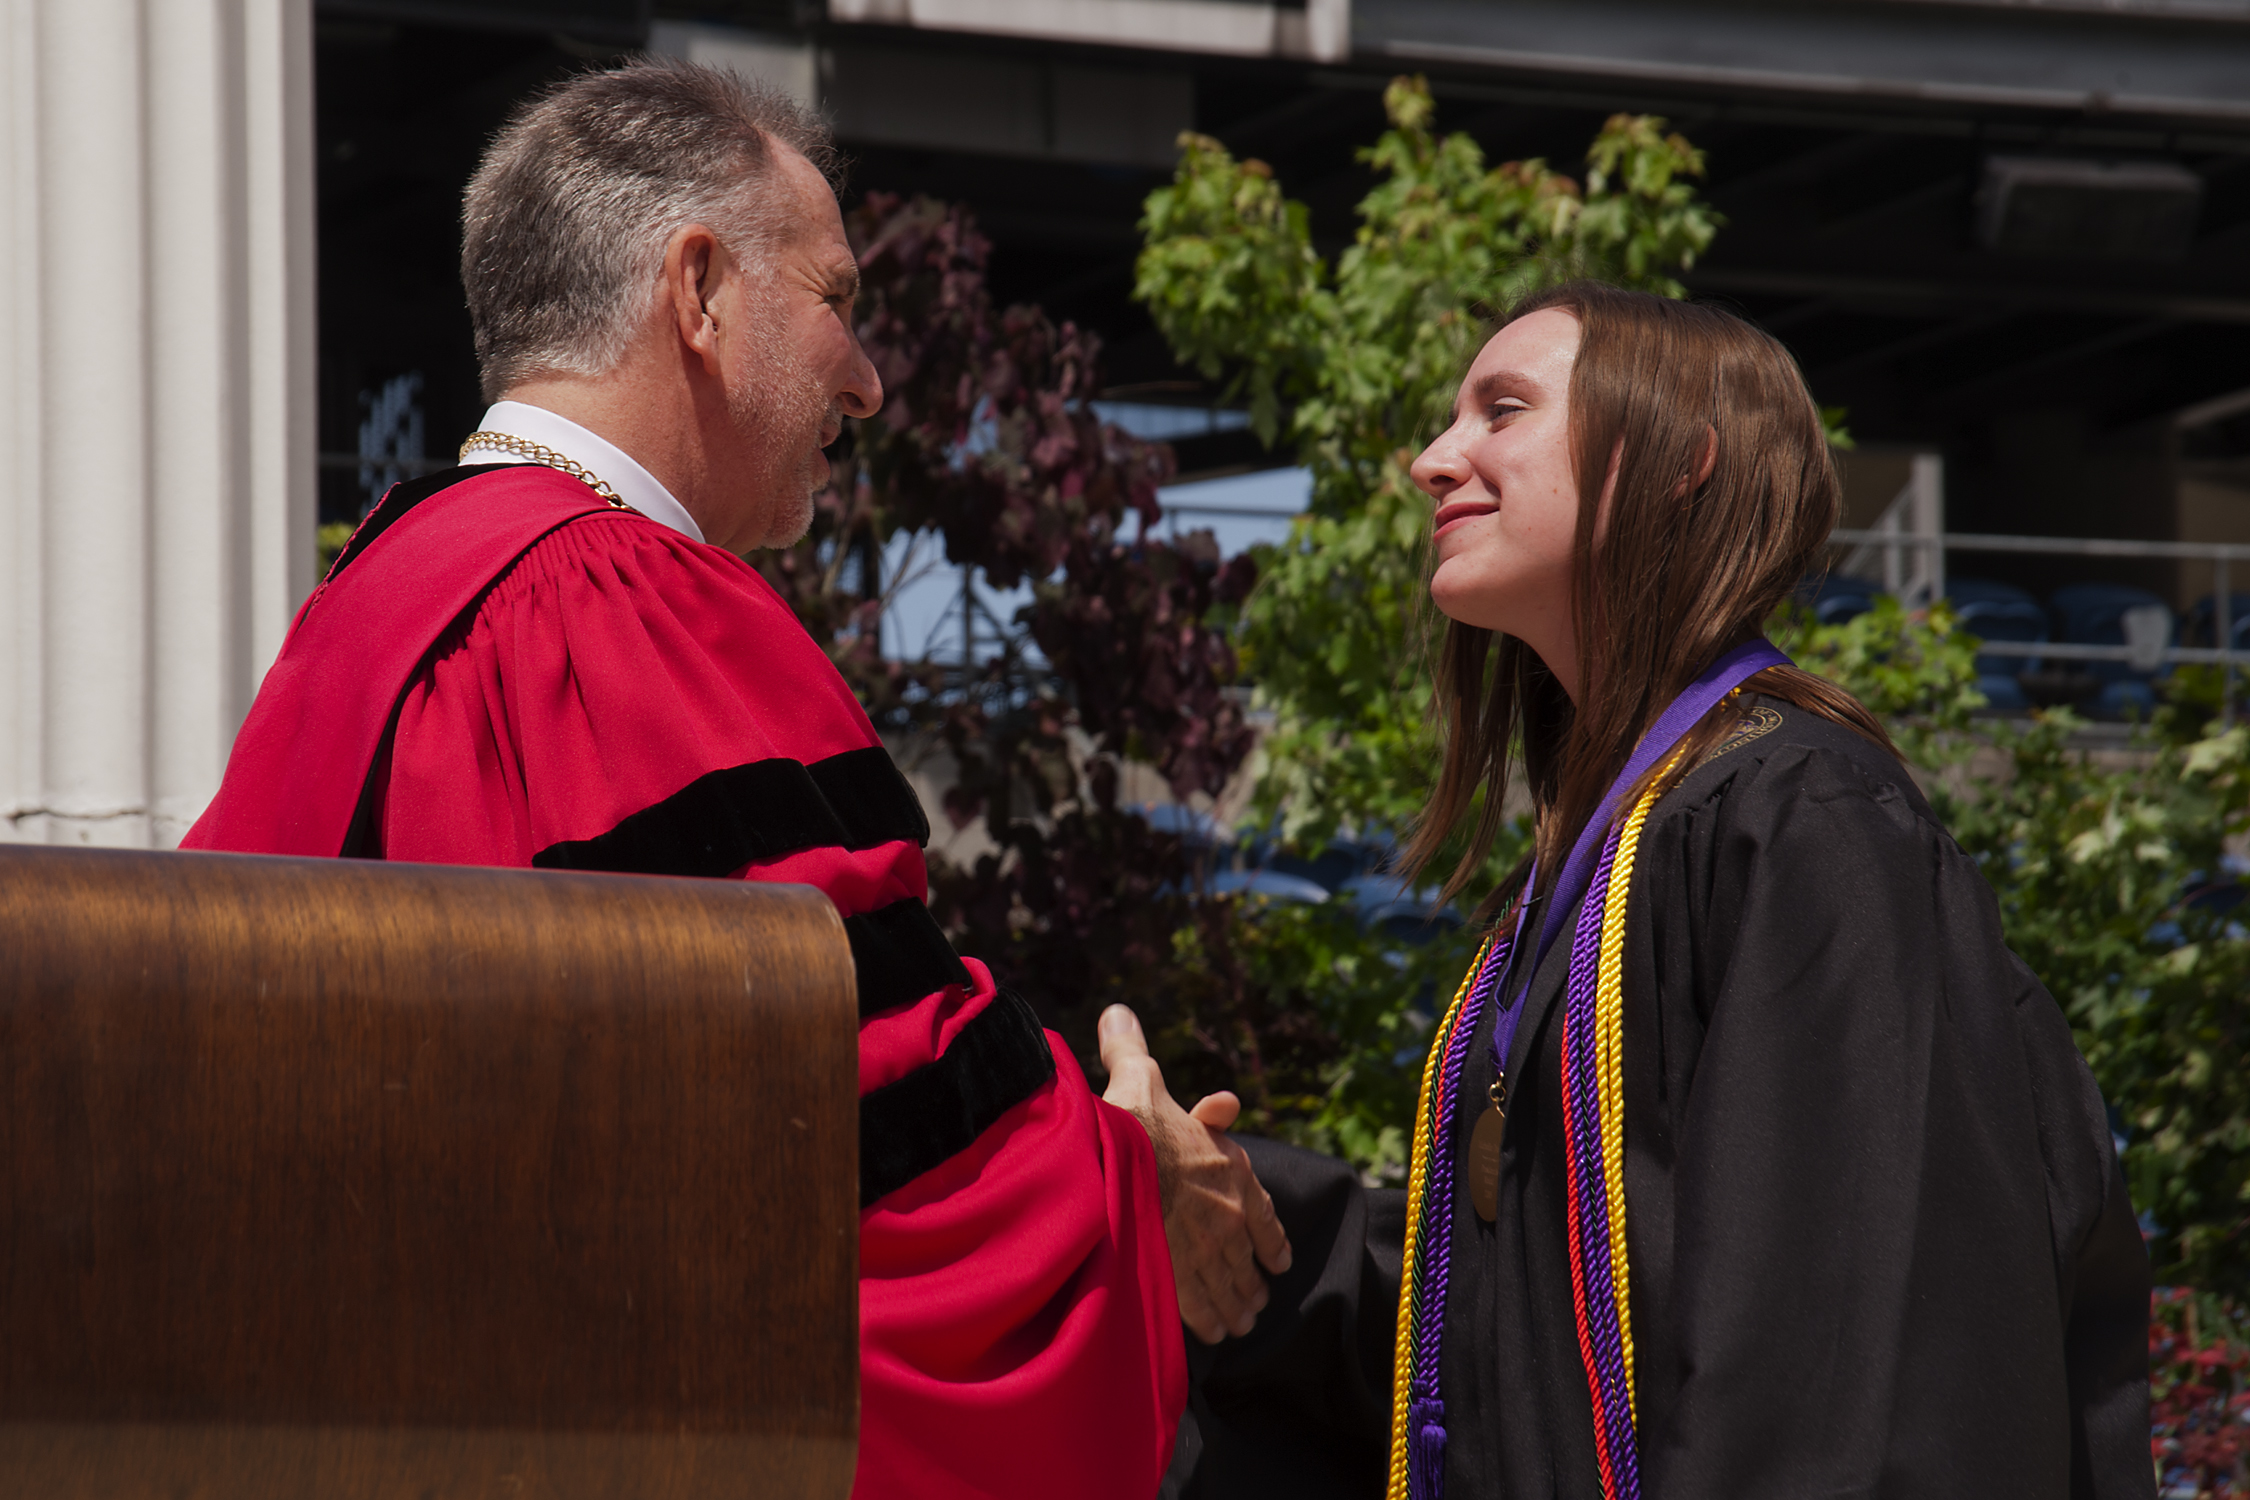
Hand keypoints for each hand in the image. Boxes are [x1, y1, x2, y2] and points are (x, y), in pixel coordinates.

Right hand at [1098, 1003, 1292, 1343]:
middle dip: (1251, 1280)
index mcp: (1230, 1170)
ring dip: (1236, 1305)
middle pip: (1248, 1258)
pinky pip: (1201, 1308)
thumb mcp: (1141, 1079)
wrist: (1122, 1163)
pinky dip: (1207, 1322)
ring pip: (1231, 1287)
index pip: (1262, 1210)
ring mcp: (1208, 1252)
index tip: (1279, 1258)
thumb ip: (1131, 1051)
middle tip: (1256, 1303)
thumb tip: (1117, 1013)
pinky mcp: (1180, 1280)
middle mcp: (1229, 1216)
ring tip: (1239, 1323)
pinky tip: (1210, 1335)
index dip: (1271, 1236)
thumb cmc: (1137, 1121)